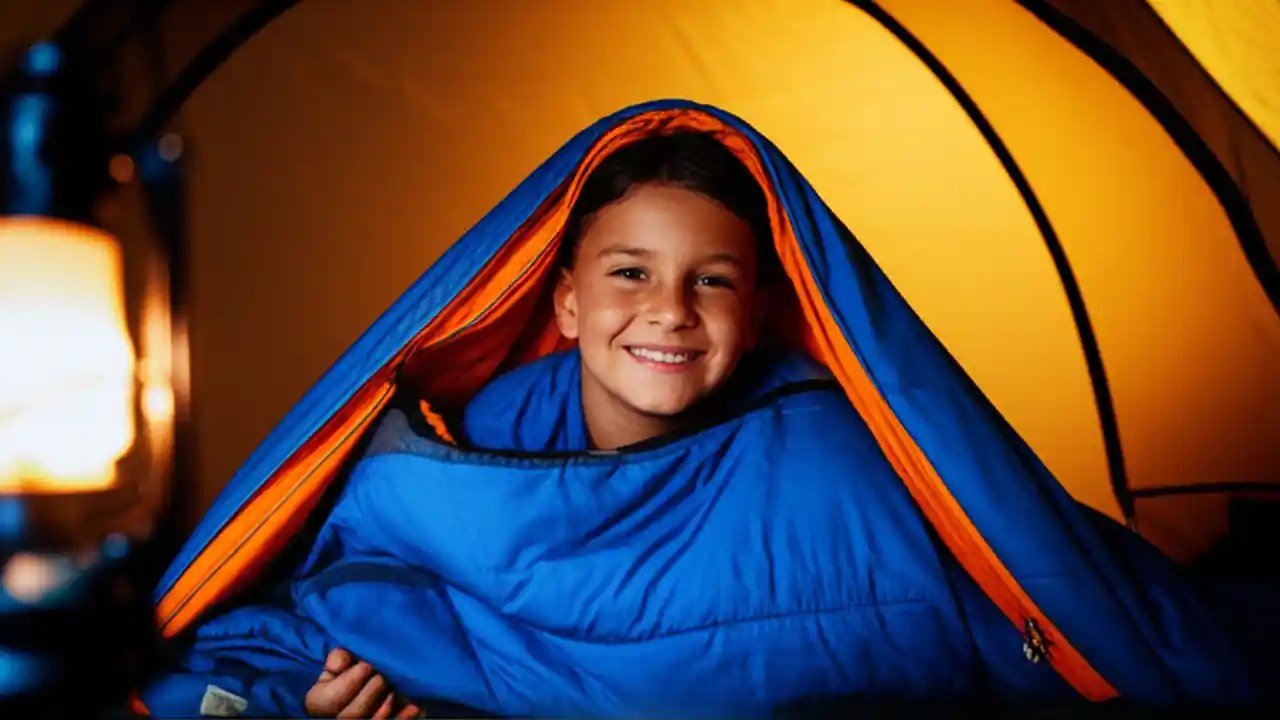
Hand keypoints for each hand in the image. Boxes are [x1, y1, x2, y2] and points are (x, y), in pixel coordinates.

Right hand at [304, 648, 421, 717]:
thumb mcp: (335, 667)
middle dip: (370, 692)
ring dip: (385, 707)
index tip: (366, 666)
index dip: (350, 682)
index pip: (332, 699)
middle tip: (381, 677)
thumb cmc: (343, 677)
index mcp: (319, 704)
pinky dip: (402, 718)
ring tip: (394, 690)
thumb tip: (343, 661)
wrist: (353, 694)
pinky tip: (414, 707)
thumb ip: (338, 659)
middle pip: (352, 715)